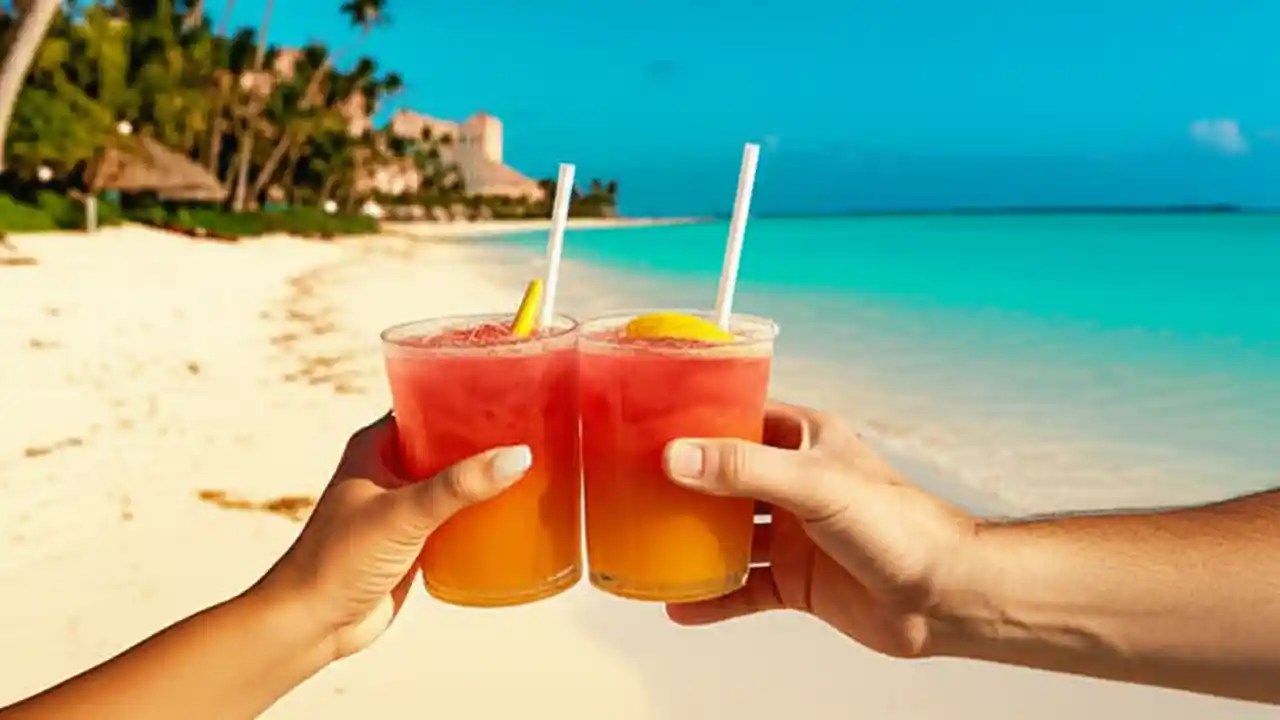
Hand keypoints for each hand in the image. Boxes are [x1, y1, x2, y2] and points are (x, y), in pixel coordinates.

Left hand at [253, 413, 532, 660]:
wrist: (312, 625)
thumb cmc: (338, 560)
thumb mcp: (402, 514)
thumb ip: (457, 486)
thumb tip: (517, 456)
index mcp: (376, 445)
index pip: (427, 404)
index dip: (465, 396)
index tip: (511, 388)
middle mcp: (390, 469)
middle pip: (448, 441)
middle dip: (486, 438)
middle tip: (535, 427)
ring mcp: (404, 505)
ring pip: (456, 480)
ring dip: (487, 477)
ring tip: (537, 465)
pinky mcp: (416, 539)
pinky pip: (458, 516)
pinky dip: (483, 512)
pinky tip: (517, 511)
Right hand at [661, 402, 975, 657]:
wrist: (943, 596)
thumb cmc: (898, 525)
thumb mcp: (814, 483)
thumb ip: (744, 469)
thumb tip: (676, 457)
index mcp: (805, 441)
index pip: (740, 416)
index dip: (697, 417)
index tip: (647, 421)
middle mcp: (795, 483)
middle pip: (724, 477)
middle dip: (682, 483)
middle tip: (630, 485)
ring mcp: (795, 534)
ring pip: (729, 534)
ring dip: (691, 541)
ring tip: (643, 545)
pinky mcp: (797, 581)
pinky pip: (743, 588)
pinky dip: (712, 598)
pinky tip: (679, 607)